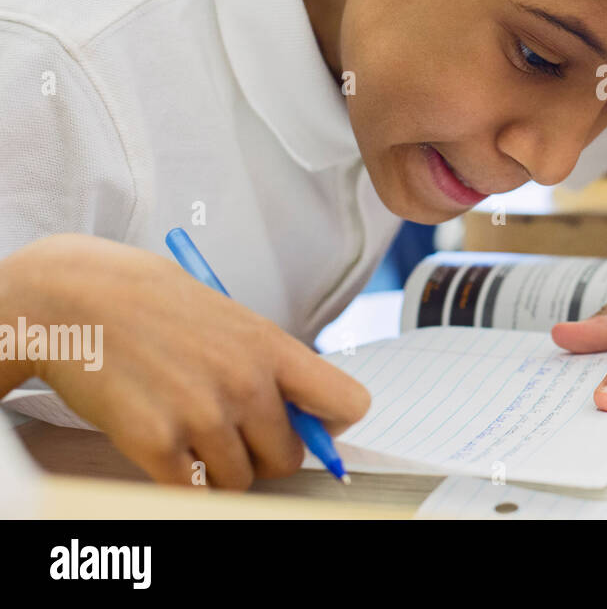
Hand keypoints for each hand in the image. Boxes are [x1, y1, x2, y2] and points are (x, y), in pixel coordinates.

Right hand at [0, 234, 369, 488]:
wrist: (77, 297)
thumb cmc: (154, 304)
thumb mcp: (232, 319)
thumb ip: (269, 365)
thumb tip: (307, 414)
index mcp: (272, 347)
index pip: (349, 403)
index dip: (331, 426)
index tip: (306, 425)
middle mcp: (247, 383)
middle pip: (289, 458)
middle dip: (264, 453)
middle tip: (231, 430)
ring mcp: (202, 414)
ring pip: (240, 481)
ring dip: (218, 468)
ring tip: (189, 429)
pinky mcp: (156, 443)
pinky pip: (191, 491)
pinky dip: (181, 479)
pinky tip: (164, 444)